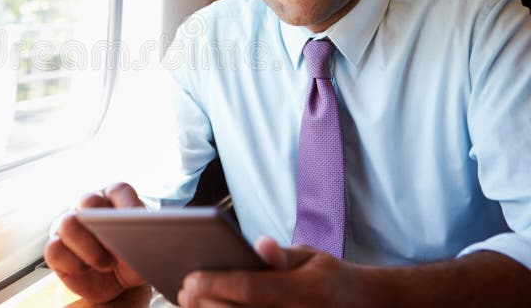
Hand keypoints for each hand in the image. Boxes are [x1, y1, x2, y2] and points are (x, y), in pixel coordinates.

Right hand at [44, 182, 146, 302]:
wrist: (117, 283)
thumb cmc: (133, 258)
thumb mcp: (147, 249)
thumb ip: (148, 238)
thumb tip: (146, 234)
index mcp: (114, 198)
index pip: (119, 191)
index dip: (128, 205)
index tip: (136, 221)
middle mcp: (88, 207)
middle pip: (88, 200)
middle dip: (102, 222)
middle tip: (117, 245)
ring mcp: (69, 225)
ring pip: (68, 223)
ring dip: (89, 247)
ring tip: (106, 264)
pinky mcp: (56, 248)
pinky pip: (54, 249)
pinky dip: (71, 262)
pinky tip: (84, 269)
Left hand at [177, 238, 364, 306]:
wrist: (362, 307)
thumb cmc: (329, 278)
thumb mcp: (312, 257)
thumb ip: (281, 254)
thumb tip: (259, 244)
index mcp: (304, 292)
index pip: (249, 288)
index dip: (215, 283)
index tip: (190, 277)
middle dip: (204, 303)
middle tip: (184, 291)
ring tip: (191, 303)